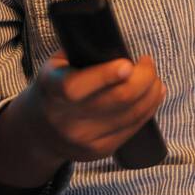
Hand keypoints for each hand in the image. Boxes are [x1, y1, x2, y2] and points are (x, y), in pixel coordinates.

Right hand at [24, 49, 165, 163]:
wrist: (40, 129)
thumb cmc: (56, 85)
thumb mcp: (58, 65)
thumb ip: (84, 55)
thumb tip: (120, 44)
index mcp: (51, 89)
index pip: (75, 87)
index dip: (104, 76)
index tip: (127, 64)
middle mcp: (65, 119)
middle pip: (117, 99)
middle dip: (143, 77)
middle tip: (147, 63)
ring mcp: (83, 139)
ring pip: (131, 114)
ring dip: (151, 92)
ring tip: (154, 78)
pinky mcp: (99, 150)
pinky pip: (132, 129)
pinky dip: (148, 109)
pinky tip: (154, 95)